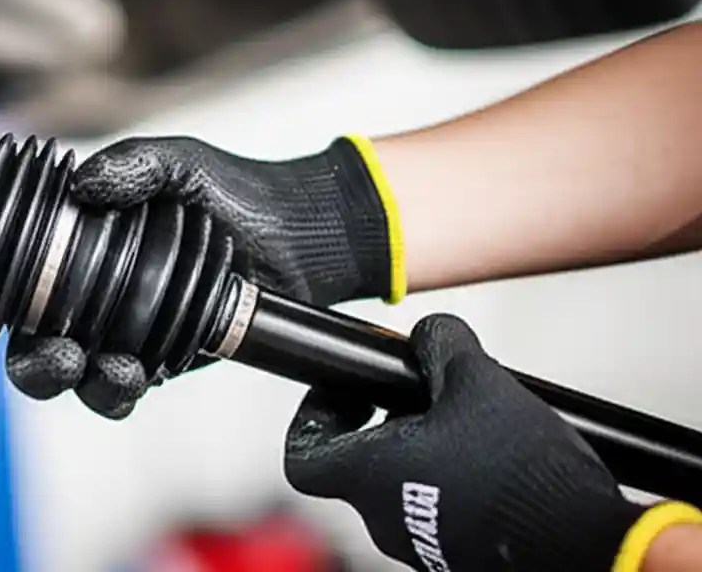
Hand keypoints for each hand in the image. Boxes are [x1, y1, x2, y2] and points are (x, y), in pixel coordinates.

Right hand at [4, 135, 398, 417]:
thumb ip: (131, 164)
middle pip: (16, 343)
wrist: (296, 235)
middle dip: (18, 357)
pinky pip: (115, 391)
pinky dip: (114, 386)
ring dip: (62, 377)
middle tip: (43, 351)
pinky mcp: (150, 363)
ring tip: (90, 361)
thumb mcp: (177, 163)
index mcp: (65, 245)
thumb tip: (84, 183)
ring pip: (61, 375)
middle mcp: (78, 294)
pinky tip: (132, 368)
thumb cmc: (230, 192)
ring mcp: (111, 333)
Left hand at [284, 313, 673, 570]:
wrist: (584, 542)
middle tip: (414, 398)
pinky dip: (450, 483)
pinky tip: (491, 460)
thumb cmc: (523, 474)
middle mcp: (382, 519)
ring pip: (397, 489)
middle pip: (355, 464)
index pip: (301, 454)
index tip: (345, 392)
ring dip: (419, 452)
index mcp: (369, 476)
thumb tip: (429, 336)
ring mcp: (417, 546)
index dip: (313, 416)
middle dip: (382, 424)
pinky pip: (435, 513)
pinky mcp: (453, 557)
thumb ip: (439, 344)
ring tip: (463, 424)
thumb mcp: (476, 379)